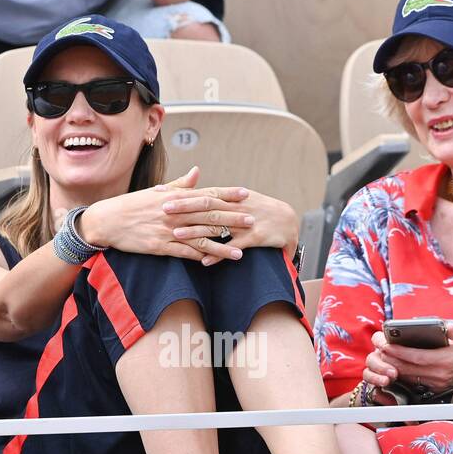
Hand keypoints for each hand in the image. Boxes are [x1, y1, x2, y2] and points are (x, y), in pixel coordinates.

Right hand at [76, 166, 249, 263]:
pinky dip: (200, 257)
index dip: (227, 194)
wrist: (106, 221)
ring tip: (241, 251)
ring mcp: (167, 230)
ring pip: (200, 237)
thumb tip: (197, 173)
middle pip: (208, 215)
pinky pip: (184, 253)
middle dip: (232, 218)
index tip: (246, 194)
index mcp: (174, 197)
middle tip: (253, 220)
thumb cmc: (131, 205)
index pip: (206, 193)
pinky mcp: (159, 247)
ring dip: (222, 245)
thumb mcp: (155, 192)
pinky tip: (215, 263)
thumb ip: (179, 185)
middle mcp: (174, 213)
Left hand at [164, 188, 299, 265]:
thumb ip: (221, 198)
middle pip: (207, 205)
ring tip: (176, 235)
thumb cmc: (262, 210)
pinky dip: (219, 254)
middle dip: (184, 207)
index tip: (163, 192)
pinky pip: (234, 247)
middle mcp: (236, 207)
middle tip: (163, 209)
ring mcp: (245, 222)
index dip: (183, 193)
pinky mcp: (255, 238)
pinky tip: (204, 261)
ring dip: (196, 231)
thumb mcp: (242, 200)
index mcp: (232, 197)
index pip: (203, 192)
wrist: (289, 221)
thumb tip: (200, 194)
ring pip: (217, 226)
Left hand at [363, 323, 452, 392]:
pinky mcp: (437, 388)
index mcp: (446, 360)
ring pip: (409, 377)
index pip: (416, 357)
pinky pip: (415, 383)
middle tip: (377, 350)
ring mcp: (438, 383)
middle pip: (408, 369)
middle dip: (390, 360)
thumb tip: (446, 327)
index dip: (398, 352)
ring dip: (393, 369)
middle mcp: (440, 374)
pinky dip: (403, 375)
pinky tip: (394, 368)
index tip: (385, 345)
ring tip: (382, 358)